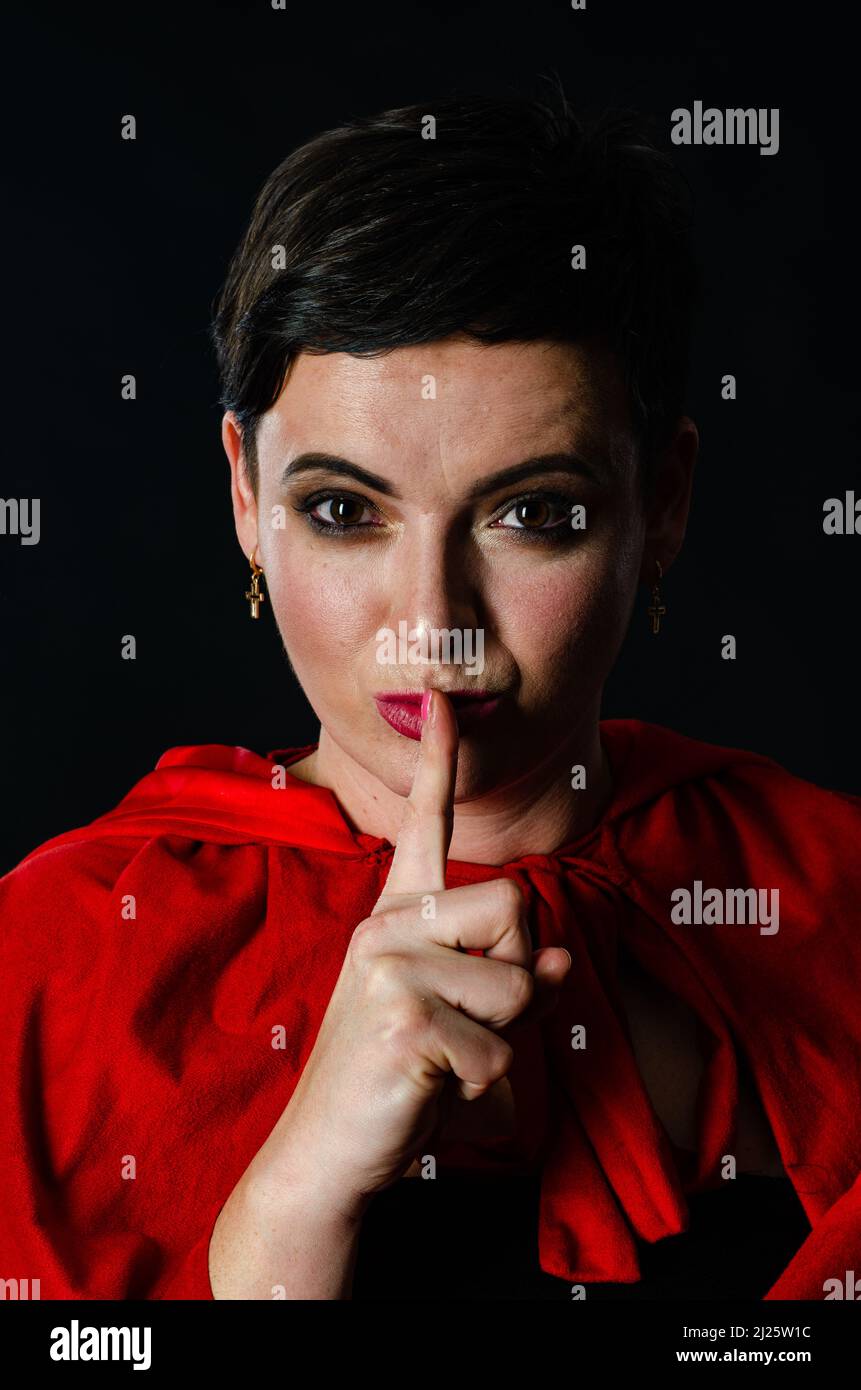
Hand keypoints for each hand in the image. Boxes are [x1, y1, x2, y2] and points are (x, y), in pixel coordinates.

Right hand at [256, 689, 571, 1217]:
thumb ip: (509, 980)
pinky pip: (502, 1045)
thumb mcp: (460, 1021)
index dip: (437, 764)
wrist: (327, 1155)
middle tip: (466, 1025)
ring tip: (447, 1062)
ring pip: (520, 980)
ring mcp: (388, 966)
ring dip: (506, 1037)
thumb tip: (559, 958)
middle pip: (515, 902)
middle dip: (518, 974)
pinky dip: (488, 1083)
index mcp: (397, 917)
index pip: (424, 827)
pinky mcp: (403, 1016)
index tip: (441, 701)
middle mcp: (387, 926)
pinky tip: (433, 1091)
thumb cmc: (398, 1082)